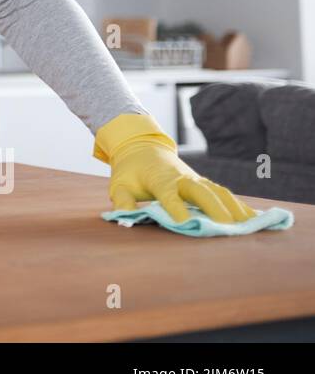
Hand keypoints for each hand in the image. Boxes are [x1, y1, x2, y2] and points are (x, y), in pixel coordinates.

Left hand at [94, 112, 256, 222]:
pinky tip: (254, 218)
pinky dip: (239, 205)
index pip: (168, 194)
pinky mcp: (204, 182)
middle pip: (201, 191)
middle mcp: (181, 178)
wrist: (143, 147)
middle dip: (215, 208)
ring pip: (218, 191)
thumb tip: (122, 220)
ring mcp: (196, 179)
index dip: (176, 208)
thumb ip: (121, 202)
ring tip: (249, 225)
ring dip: (233, 207)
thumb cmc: (130, 170)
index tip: (185, 224)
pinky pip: (224, 193)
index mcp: (159, 179)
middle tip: (228, 227)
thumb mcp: (119, 184)